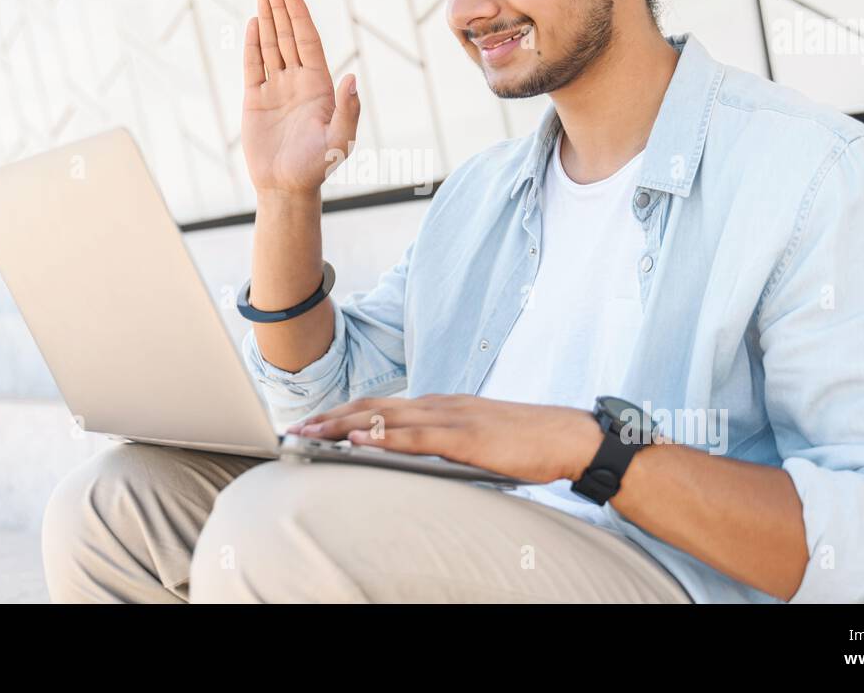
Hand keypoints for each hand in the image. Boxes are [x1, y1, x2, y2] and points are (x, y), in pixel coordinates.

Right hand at [241, 0, 359, 197]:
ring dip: (267, 19)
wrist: (287, 188)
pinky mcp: (255, 100)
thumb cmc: (318, 167)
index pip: (309, 44)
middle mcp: (298, 82)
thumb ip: (348, 110)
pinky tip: (254, 24)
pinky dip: (253, 45)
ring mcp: (276, 89)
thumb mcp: (340, 140)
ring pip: (271, 46)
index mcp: (320, 87)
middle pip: (289, 38)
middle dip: (281, 9)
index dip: (300, 18)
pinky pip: (253, 66)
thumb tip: (352, 78)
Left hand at [286, 394, 606, 484]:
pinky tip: (358, 441)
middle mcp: (439, 405)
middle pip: (373, 407)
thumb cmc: (525, 441)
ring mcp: (450, 417)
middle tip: (298, 429)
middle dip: (331, 418)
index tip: (316, 424)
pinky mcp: (463, 436)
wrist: (565, 436)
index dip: (345, 414)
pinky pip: (414, 437)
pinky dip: (381, 438)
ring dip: (344, 426)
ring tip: (312, 435)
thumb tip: (416, 457)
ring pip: (385, 418)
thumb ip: (445, 443)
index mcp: (441, 406)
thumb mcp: (476, 438)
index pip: (382, 406)